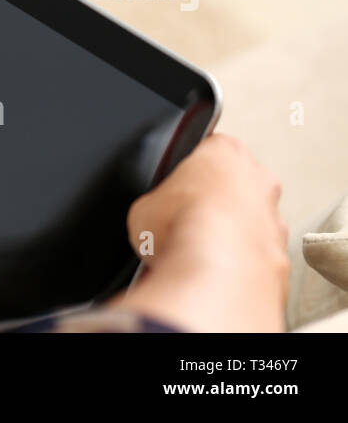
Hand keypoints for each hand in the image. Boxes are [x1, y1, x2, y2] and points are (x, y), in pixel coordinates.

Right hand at [112, 133, 288, 331]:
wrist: (213, 269)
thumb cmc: (183, 226)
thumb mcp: (143, 205)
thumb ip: (156, 204)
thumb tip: (154, 219)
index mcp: (225, 151)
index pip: (208, 150)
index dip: (188, 173)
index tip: (176, 191)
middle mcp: (259, 178)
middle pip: (235, 184)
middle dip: (215, 202)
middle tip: (186, 223)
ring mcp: (274, 216)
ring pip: (251, 221)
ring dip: (230, 234)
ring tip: (196, 254)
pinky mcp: (280, 253)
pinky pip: (256, 255)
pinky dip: (237, 263)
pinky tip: (212, 271)